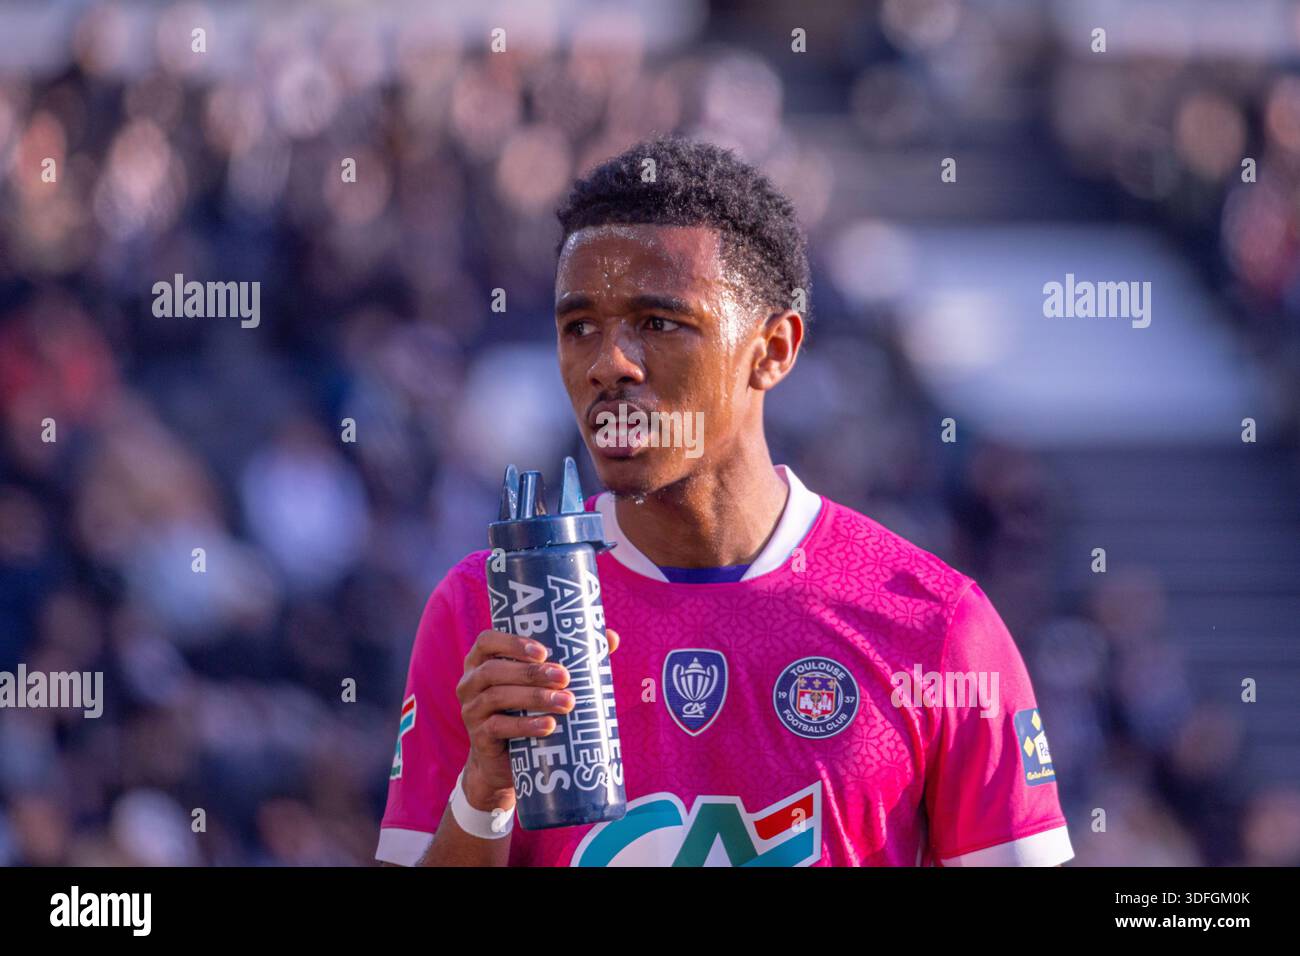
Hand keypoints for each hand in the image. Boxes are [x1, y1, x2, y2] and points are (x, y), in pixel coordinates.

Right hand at [456, 626, 620, 809]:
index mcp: (482, 661)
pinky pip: (497, 728)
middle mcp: (470, 682)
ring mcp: (471, 710)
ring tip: (567, 703)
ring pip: (497, 697)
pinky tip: (548, 726)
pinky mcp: (479, 737)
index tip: (544, 651)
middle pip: (494, 670)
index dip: (512, 643)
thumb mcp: (543, 683)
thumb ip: (572, 658)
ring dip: (534, 698)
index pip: (487, 641)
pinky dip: (525, 726)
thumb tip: (611, 637)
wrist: (507, 760)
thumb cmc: (529, 708)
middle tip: (565, 678)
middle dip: (531, 673)